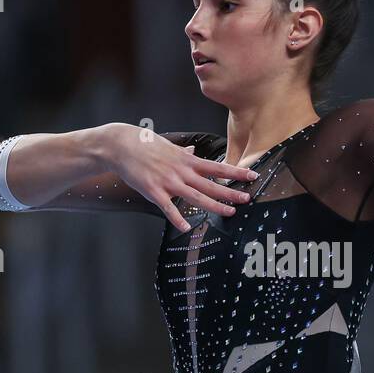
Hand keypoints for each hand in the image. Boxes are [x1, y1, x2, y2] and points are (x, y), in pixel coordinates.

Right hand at [110, 127, 257, 230]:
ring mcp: (169, 182)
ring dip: (215, 206)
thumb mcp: (169, 146)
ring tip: (230, 213)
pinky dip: (177, 218)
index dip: (236, 172)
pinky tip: (186, 228)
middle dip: (231, 192)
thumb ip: (184, 152)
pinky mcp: (154, 191)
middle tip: (248, 199)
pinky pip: (169, 208)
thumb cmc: (145, 144)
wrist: (121, 145)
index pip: (218, 167)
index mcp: (187, 160)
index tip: (253, 176)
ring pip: (197, 197)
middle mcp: (182, 172)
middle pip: (212, 184)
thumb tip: (195, 151)